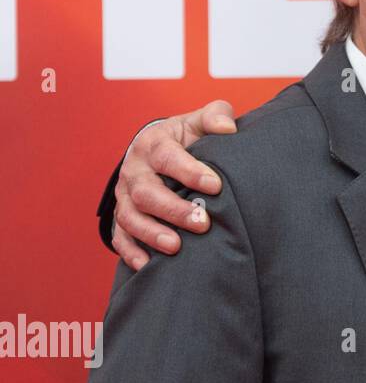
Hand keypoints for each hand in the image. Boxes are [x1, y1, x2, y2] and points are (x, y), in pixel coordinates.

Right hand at [111, 100, 237, 269]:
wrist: (158, 149)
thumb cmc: (186, 138)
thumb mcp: (199, 121)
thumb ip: (216, 116)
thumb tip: (228, 128)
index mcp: (153, 144)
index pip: (168, 157)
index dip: (190, 172)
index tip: (215, 185)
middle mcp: (134, 170)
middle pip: (146, 192)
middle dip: (173, 209)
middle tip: (202, 222)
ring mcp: (124, 195)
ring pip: (129, 216)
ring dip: (151, 233)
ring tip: (176, 247)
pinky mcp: (121, 216)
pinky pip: (120, 236)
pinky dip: (130, 252)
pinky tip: (147, 266)